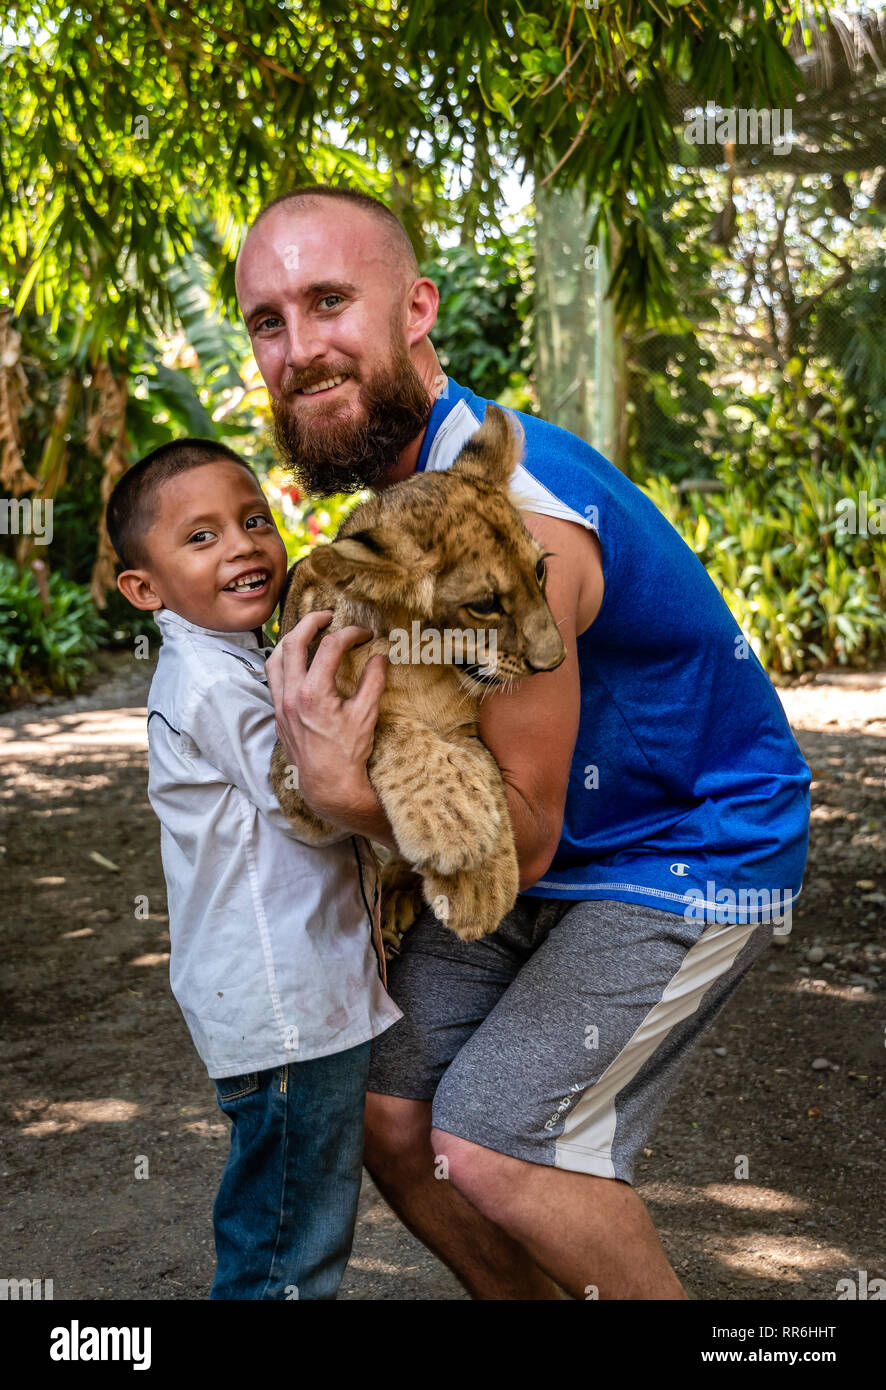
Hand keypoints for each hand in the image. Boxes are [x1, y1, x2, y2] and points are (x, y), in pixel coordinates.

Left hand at [265, 609, 387, 824]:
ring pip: (274, 658)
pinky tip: (298, 661)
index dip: (350, 633)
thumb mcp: (366, 715)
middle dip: (311, 622)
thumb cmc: (348, 754)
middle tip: (329, 616)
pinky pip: (273, 678)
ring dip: (291, 639)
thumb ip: (374, 681)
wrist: (328, 785)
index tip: (365, 634)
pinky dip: (284, 661)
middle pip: (293, 642)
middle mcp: (290, 695)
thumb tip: (380, 657)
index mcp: (314, 693)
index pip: (330, 647)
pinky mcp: (277, 714)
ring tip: (308, 632)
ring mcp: (280, 704)